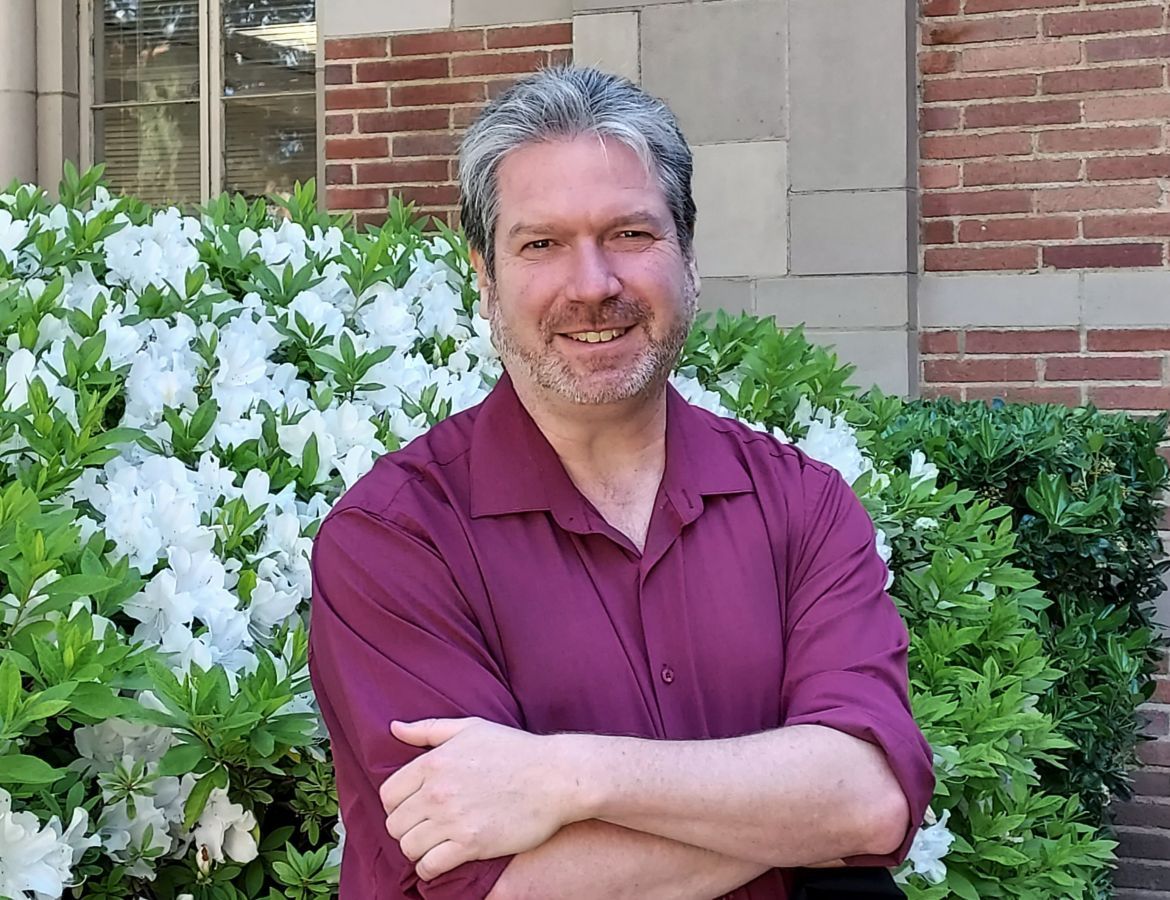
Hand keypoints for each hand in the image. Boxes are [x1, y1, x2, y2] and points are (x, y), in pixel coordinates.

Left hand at [380, 717, 578, 880]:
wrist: (557, 777)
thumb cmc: (515, 750)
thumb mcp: (471, 728)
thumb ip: (428, 730)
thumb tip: (394, 728)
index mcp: (433, 762)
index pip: (388, 794)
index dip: (397, 804)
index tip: (412, 808)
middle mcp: (437, 792)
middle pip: (394, 824)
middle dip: (406, 828)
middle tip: (424, 828)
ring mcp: (453, 819)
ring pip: (408, 847)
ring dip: (417, 849)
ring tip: (433, 845)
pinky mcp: (472, 844)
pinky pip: (430, 866)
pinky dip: (430, 868)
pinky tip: (441, 860)